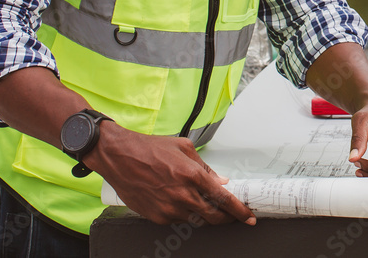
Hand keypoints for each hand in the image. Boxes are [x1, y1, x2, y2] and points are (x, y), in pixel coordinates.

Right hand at [86, 122, 254, 225]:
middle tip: (231, 214)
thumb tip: (221, 181)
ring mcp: (169, 209)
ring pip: (196, 219)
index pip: (224, 199)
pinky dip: (184, 212)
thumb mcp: (184, 148)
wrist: (119, 157)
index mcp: (192, 175)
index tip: (248, 217)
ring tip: (199, 200)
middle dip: (226, 217)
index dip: (239, 211)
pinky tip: (179, 200)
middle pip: (213, 216)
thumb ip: (205, 167)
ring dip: (203, 213)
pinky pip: (178, 219)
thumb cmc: (149, 149)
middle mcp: (182, 195)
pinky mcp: (157, 217)